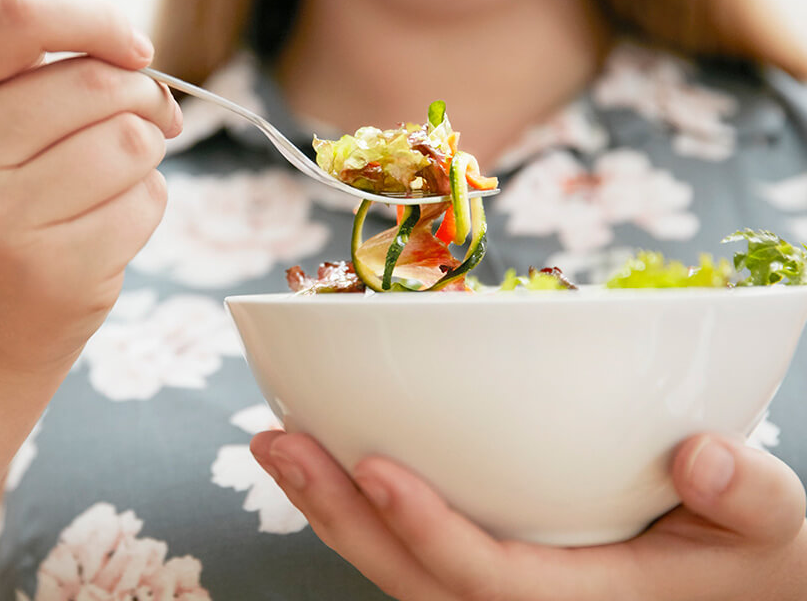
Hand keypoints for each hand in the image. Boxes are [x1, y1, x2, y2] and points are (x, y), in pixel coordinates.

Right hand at [0, 0, 181, 373]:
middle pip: (96, 82)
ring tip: (114, 170)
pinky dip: (145, 202)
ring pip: (130, 140)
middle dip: (139, 92)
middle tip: (138, 114)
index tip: (131, 44)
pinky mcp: (53, 273)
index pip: (17, 13)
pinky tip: (106, 220)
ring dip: (146, 148)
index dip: (95, 16)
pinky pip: (145, 201)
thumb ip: (19, 34)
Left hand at [251, 431, 806, 599]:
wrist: (741, 591)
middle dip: (338, 514)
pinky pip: (406, 554)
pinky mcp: (487, 567)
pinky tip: (319, 459)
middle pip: (411, 578)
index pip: (489, 581)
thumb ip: (748, 496)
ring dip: (328, 508)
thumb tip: (700, 453)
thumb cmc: (752, 559)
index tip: (375, 465)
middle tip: (276, 442)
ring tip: (273, 442)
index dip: (427, 530)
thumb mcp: (772, 529)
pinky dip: (354, 509)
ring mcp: (499, 590)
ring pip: (394, 568)